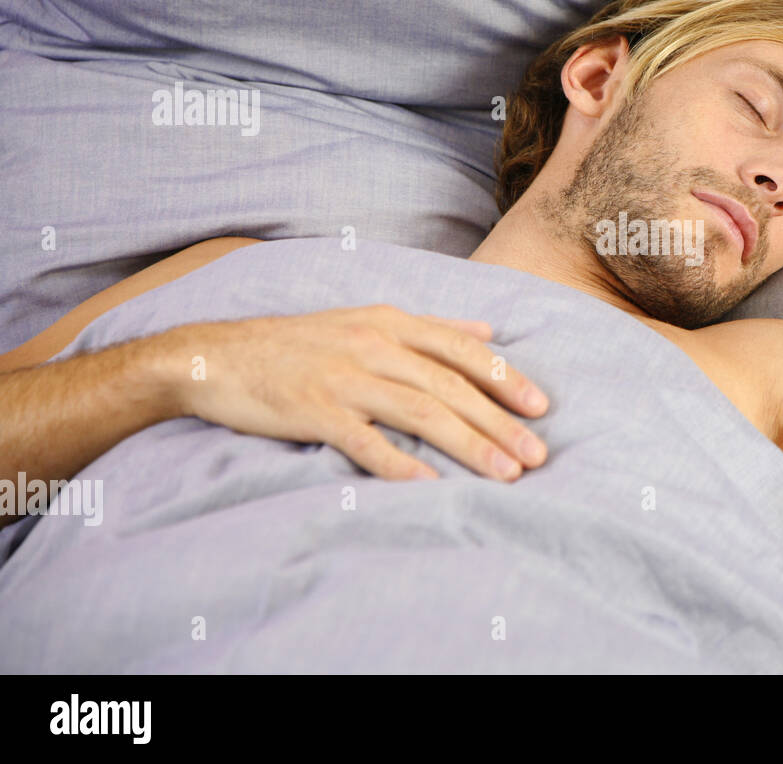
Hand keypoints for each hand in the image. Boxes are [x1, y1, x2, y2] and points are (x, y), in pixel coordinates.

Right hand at [167, 304, 548, 481]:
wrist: (218, 357)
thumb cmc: (300, 343)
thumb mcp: (367, 318)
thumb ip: (430, 327)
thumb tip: (487, 332)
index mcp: (390, 322)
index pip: (461, 350)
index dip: (505, 377)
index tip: (541, 406)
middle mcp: (374, 345)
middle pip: (451, 386)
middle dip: (500, 422)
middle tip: (539, 454)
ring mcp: (344, 377)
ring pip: (421, 412)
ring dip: (469, 445)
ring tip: (506, 473)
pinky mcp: (314, 411)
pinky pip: (366, 441)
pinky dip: (401, 464)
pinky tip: (432, 487)